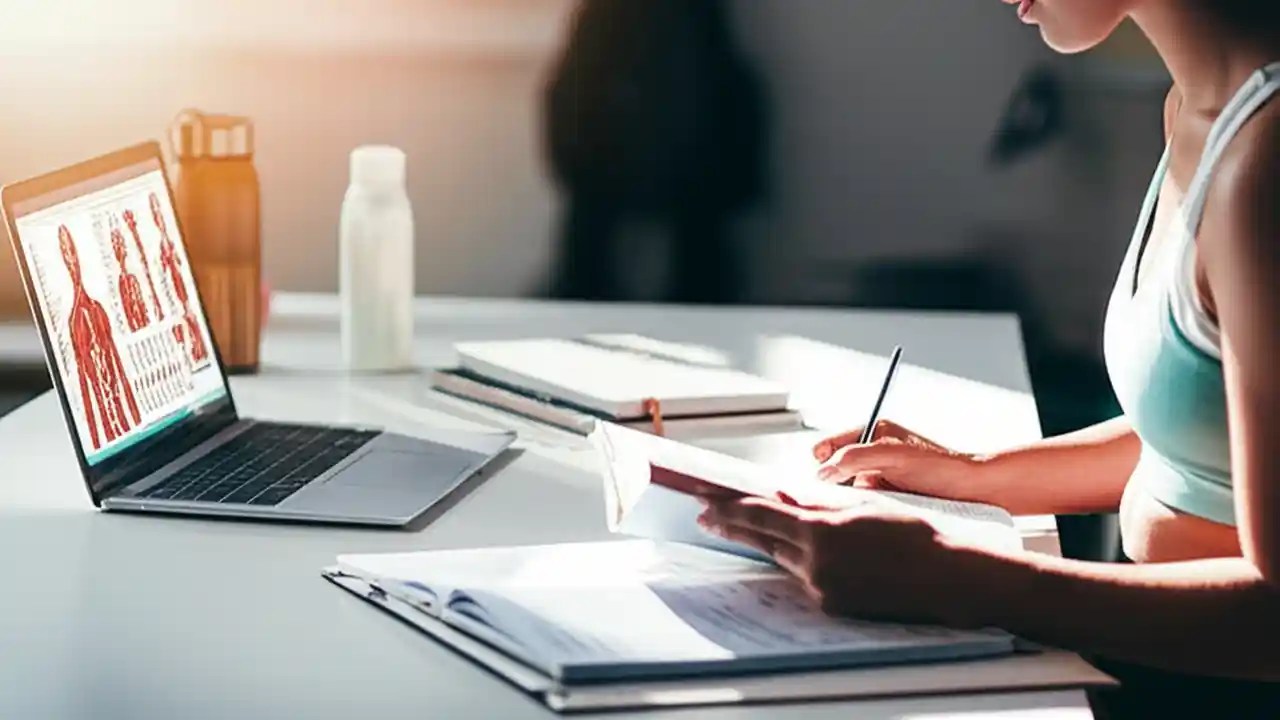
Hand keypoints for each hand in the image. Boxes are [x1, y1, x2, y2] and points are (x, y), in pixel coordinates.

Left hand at [698, 495, 996, 626]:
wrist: (947, 576)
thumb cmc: (913, 534)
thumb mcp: (861, 505)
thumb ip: (817, 503)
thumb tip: (783, 495)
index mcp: (821, 532)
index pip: (759, 517)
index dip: (728, 509)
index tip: (705, 504)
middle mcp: (816, 564)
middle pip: (762, 540)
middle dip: (733, 526)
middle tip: (708, 515)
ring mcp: (823, 588)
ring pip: (782, 559)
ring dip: (765, 542)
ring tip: (744, 526)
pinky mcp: (833, 604)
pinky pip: (804, 577)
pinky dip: (794, 559)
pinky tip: (791, 548)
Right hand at [812, 420, 992, 504]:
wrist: (975, 492)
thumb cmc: (943, 467)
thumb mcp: (893, 455)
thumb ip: (854, 458)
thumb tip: (823, 470)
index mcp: (875, 433)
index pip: (832, 444)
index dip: (822, 458)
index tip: (820, 472)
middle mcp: (875, 455)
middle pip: (836, 470)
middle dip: (837, 483)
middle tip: (845, 492)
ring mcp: (880, 478)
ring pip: (848, 492)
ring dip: (854, 500)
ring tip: (871, 504)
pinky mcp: (888, 499)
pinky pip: (864, 506)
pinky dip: (866, 511)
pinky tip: (878, 514)